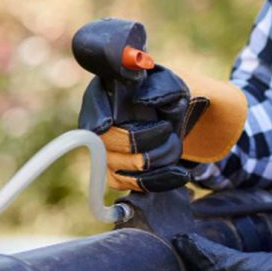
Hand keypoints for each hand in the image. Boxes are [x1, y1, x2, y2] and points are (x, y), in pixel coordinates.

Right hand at [78, 65, 248, 191]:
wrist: (169, 117)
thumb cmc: (166, 96)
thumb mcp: (171, 85)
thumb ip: (160, 88)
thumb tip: (141, 101)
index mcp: (102, 95)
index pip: (92, 109)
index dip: (96, 118)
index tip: (106, 123)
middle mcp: (97, 126)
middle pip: (112, 143)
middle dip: (148, 138)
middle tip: (167, 127)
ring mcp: (105, 153)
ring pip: (130, 167)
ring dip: (161, 157)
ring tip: (174, 140)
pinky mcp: (118, 175)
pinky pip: (136, 185)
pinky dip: (161, 179)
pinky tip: (178, 172)